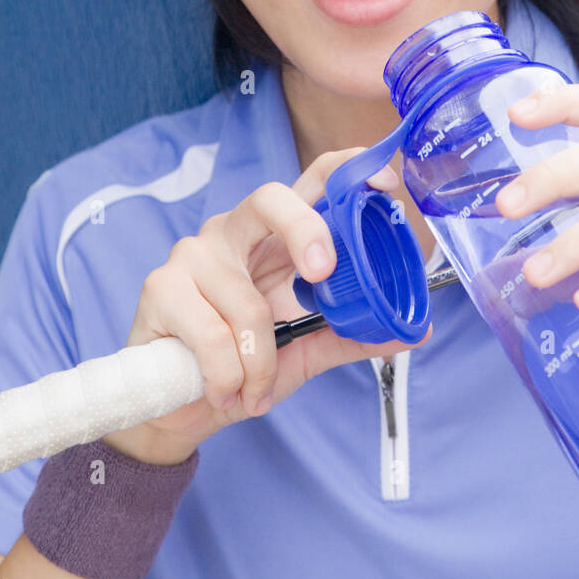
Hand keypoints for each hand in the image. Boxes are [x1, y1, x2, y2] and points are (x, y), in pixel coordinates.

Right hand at [104, 148, 430, 463]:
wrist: (178, 408)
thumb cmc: (243, 364)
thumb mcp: (307, 347)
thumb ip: (354, 333)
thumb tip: (416, 332)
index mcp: (275, 237)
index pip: (311, 181)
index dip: (348, 170)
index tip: (384, 184)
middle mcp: (234, 231)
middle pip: (273, 198)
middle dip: (306, 230)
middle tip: (322, 273)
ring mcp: (193, 254)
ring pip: (248, 303)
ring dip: (261, 363)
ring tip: (255, 389)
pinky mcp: (162, 287)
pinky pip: (214, 336)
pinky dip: (230, 377)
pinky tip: (227, 392)